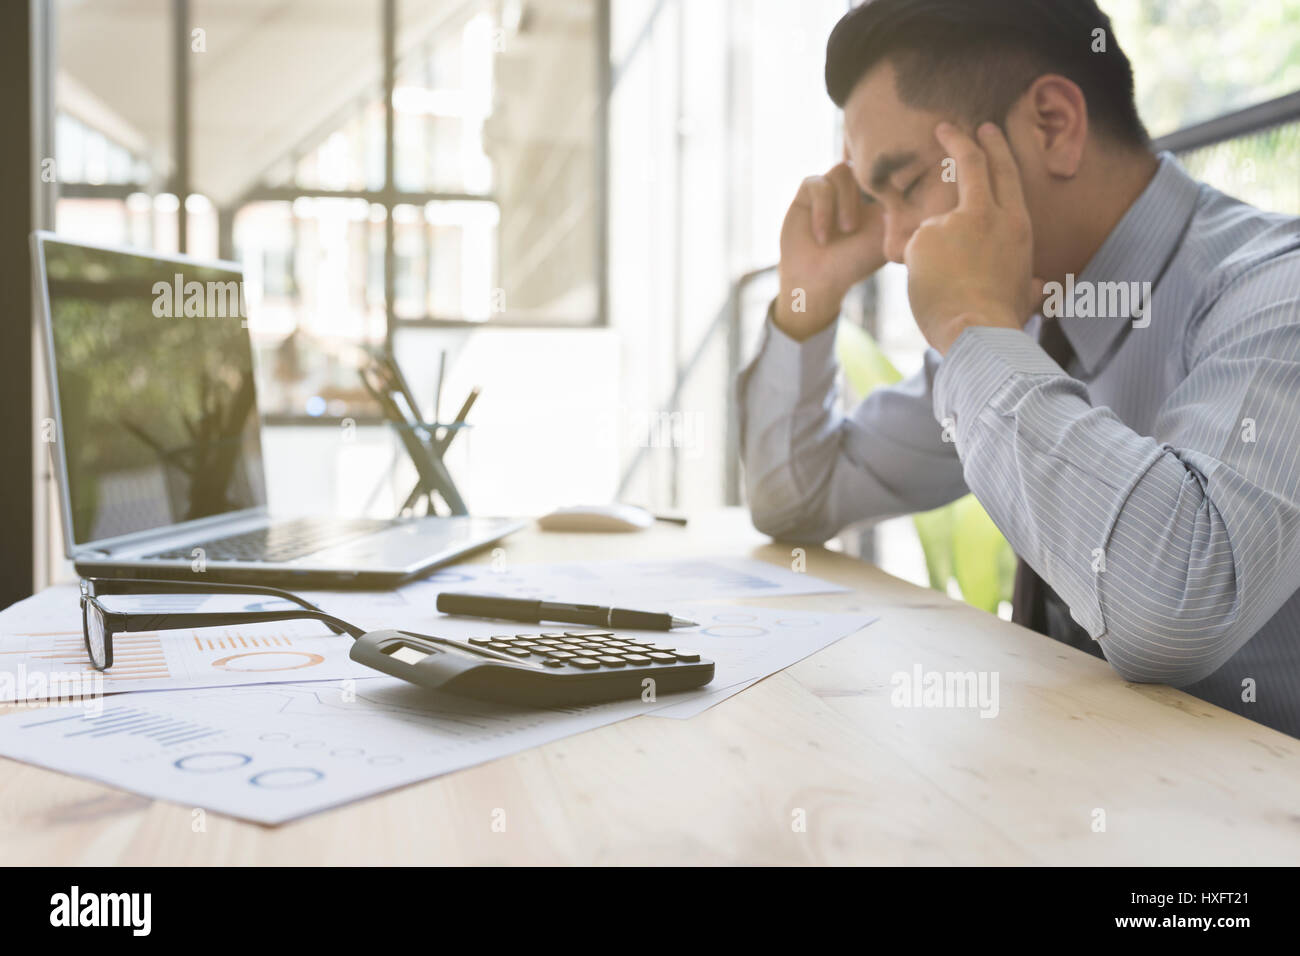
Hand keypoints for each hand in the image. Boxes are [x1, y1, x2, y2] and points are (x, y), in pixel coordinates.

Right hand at [775, 161, 887, 340]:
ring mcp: (832, 185)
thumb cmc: (855, 262)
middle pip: (867, 163)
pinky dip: (823, 209)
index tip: (899, 195)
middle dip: (871, 184)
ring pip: (843, 171)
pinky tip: (823, 236)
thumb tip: (928, 188)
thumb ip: (903, 210)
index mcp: (878, 193)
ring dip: (846, 201)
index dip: (897, 172)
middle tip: (874, 211)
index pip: (891, 167)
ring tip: (847, 229)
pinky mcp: (809, 190)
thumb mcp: (887, 236)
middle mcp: (856, 186)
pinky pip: (818, 184)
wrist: (816, 279)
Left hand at [903, 122, 1043, 353]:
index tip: (984, 130)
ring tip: (939, 281)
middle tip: (945, 127)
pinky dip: (916, 268)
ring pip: (933, 227)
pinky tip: (927, 287)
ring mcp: (954, 223)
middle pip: (972, 163)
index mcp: (1017, 225)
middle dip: (958, 139)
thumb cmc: (1002, 320)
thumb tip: (1042, 287)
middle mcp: (988, 215)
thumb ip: (1031, 285)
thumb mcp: (1026, 296)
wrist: (979, 332)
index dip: (994, 147)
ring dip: (930, 251)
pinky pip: (912, 250)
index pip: (1005, 173)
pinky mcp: (924, 237)